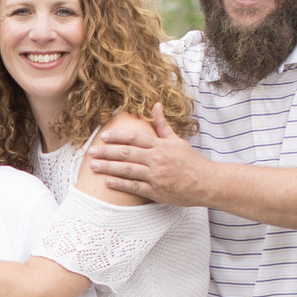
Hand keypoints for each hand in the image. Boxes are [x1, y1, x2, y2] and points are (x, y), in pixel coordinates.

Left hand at [86, 106, 214, 206]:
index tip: (104, 136)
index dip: (118, 136)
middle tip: (91, 151)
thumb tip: (156, 105)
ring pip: (128, 170)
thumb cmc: (191, 161)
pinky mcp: (156, 191)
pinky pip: (135, 187)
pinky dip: (121, 184)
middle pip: (127, 153)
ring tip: (93, 166)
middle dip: (107, 152)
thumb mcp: (177, 140)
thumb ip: (163, 124)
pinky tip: (108, 182)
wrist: (205, 183)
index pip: (135, 138)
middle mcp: (156, 159)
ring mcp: (155, 176)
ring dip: (109, 167)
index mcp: (160, 145)